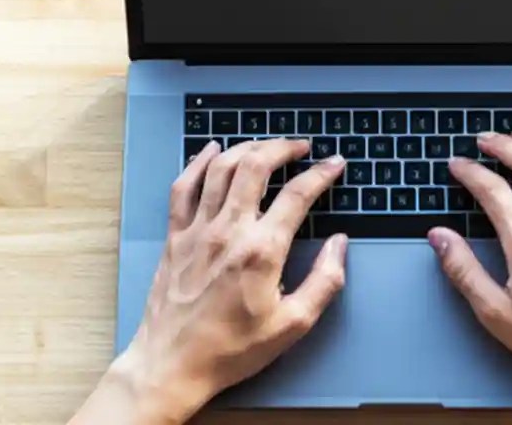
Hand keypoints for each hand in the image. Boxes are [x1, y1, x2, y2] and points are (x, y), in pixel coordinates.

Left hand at [71, 139, 347, 424]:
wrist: (173, 365)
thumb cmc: (231, 350)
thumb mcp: (292, 325)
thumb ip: (324, 281)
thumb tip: (339, 245)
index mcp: (261, 251)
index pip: (298, 195)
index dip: (321, 173)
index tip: (334, 165)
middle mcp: (228, 231)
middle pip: (256, 165)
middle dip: (284, 148)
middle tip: (301, 147)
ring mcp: (197, 230)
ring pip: (222, 168)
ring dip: (247, 147)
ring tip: (267, 146)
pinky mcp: (175, 236)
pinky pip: (184, 186)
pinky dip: (198, 162)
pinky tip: (211, 151)